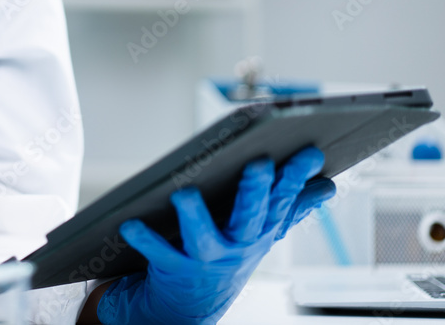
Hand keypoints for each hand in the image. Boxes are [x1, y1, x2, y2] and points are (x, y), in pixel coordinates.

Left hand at [96, 147, 335, 324]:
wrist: (192, 306)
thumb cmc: (228, 256)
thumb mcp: (263, 233)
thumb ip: (292, 208)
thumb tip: (326, 185)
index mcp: (260, 231)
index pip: (282, 201)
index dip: (296, 178)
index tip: (309, 151)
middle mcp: (238, 245)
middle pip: (249, 216)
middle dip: (255, 191)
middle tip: (258, 164)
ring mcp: (207, 258)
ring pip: (203, 237)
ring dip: (194, 217)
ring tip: (184, 194)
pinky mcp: (174, 268)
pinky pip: (158, 253)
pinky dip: (144, 238)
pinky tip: (130, 223)